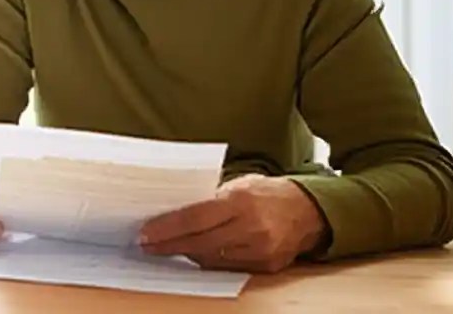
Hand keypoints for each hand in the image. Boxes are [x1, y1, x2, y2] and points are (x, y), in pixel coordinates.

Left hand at [138, 174, 327, 272]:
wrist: (307, 210)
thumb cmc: (265, 193)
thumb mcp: (237, 184)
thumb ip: (208, 198)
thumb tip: (171, 209)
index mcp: (241, 201)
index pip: (194, 218)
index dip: (166, 229)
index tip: (145, 233)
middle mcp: (252, 228)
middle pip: (199, 243)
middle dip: (168, 245)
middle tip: (146, 246)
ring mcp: (260, 250)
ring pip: (211, 259)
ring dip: (185, 254)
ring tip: (164, 248)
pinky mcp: (266, 266)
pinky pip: (227, 268)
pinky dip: (207, 261)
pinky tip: (192, 255)